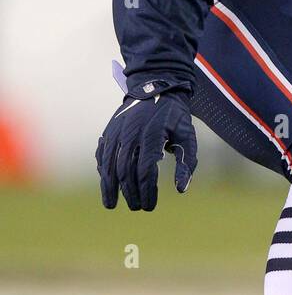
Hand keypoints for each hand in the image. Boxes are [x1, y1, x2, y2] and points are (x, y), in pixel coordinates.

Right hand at [96, 82, 197, 210]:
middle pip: (125, 171)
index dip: (146, 191)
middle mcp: (130, 134)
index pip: (145, 171)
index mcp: (151, 136)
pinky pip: (101, 155)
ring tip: (111, 204)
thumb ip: (186, 163)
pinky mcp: (109, 131)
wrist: (156, 88)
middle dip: (130, 193)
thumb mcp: (188, 137)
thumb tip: (181, 190)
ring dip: (109, 187)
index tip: (149, 206)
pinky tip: (107, 184)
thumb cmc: (175, 117)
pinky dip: (102, 171)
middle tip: (137, 207)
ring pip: (108, 165)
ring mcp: (116, 132)